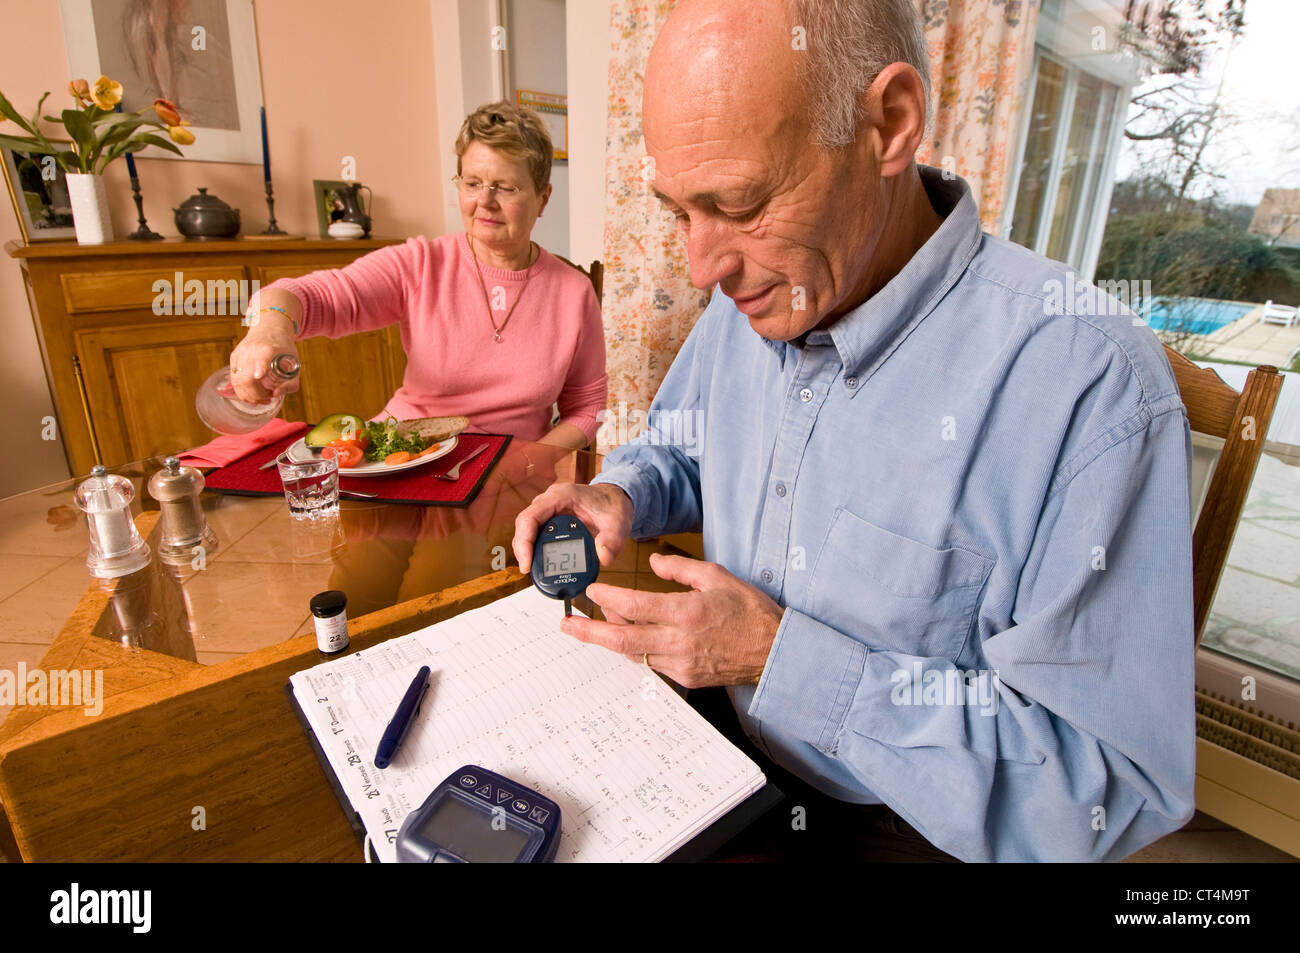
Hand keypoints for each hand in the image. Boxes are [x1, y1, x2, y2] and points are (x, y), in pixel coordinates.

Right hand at [228, 312, 299, 403]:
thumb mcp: (295, 363)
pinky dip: (241, 390)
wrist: (270, 328)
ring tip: (260, 400)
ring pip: (237, 380)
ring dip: (248, 396)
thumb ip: (290, 383)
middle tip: (267, 399)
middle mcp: (251, 349)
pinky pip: (234, 378)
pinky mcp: (234, 356)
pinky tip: (251, 395)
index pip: (261, 358)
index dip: (259, 367)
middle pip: (246, 377)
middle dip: (256, 395)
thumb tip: (275, 396)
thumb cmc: (284, 348)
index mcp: (268, 348)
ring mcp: (240, 353)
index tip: (259, 376)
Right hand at [512, 482, 633, 572]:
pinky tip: (542, 563)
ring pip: (527, 531)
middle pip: (524, 525)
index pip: (531, 517)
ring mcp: (548, 510)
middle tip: (528, 570)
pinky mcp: (551, 520)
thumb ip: (612, 539)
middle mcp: (550, 501)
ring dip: (527, 550)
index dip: (524, 541)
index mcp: (561, 496)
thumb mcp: (618, 522)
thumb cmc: (613, 505)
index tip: (527, 563)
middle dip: (523, 549)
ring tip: (536, 570)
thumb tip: (604, 558)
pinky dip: (536, 549)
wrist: (615, 499)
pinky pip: (536, 534)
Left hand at [561, 553, 783, 687]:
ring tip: (601, 622)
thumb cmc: (750, 612)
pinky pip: (651, 663)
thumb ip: (681, 569)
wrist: (775, 652)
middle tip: (566, 626)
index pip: (634, 607)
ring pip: (633, 654)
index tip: (591, 590)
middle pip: (621, 641)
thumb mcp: (718, 577)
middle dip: (589, 633)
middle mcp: (679, 642)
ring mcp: (681, 664)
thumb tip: (654, 562)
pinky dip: (637, 649)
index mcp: (686, 613)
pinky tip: (634, 636)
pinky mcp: (686, 678)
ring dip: (613, 638)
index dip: (607, 598)